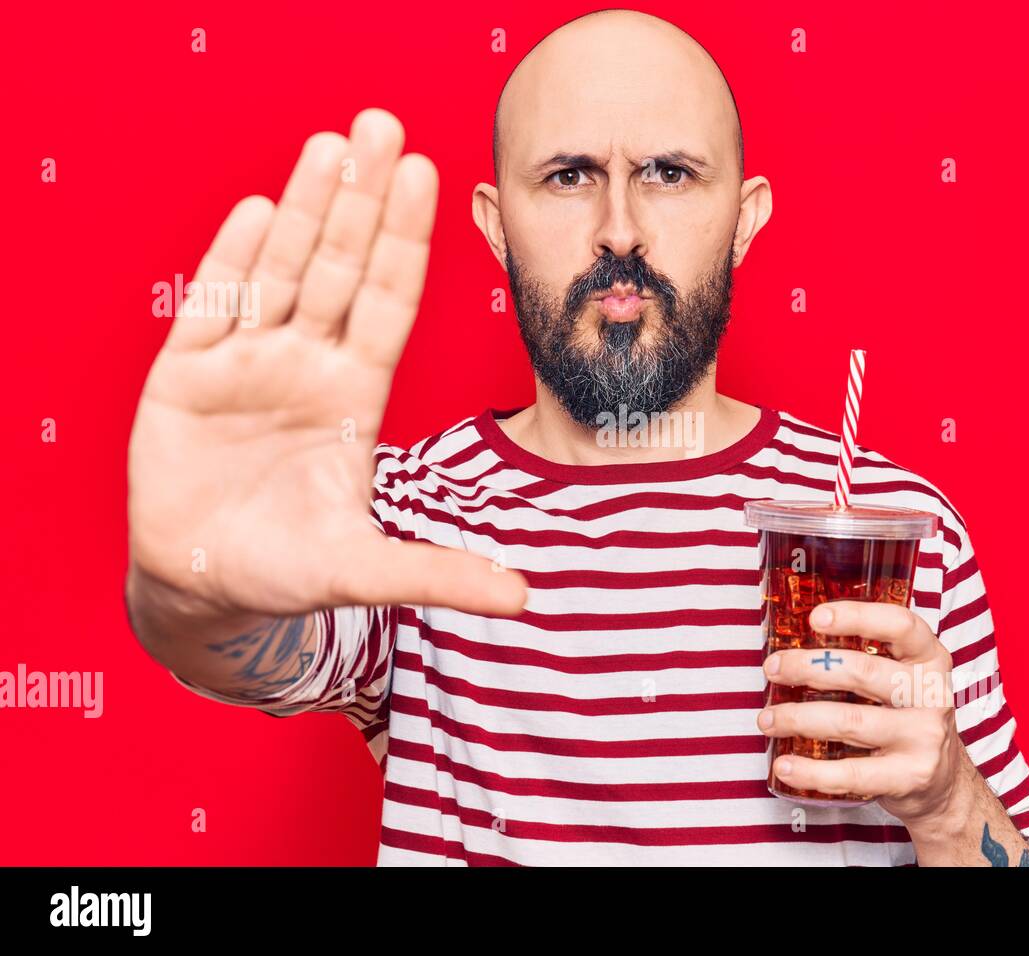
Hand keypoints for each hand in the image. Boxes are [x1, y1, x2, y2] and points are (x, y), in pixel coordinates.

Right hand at [127, 109, 526, 619]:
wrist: (201, 584)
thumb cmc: (285, 571)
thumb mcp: (364, 571)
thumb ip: (438, 575)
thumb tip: (527, 599)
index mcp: (352, 394)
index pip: (387, 302)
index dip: (405, 243)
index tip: (429, 177)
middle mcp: (304, 363)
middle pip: (338, 267)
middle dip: (361, 200)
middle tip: (384, 125)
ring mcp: (244, 363)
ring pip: (279, 270)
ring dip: (302, 208)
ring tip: (331, 143)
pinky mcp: (183, 376)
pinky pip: (209, 307)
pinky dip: (231, 261)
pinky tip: (257, 210)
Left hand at [756, 600, 969, 827]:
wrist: (944, 780)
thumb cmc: (908, 717)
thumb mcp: (901, 678)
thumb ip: (866, 657)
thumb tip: (794, 646)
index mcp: (929, 658)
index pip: (901, 625)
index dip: (858, 616)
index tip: (816, 618)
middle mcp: (931, 693)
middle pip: (863, 671)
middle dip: (808, 668)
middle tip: (773, 669)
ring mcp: (924, 736)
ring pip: (850, 720)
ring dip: (798, 718)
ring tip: (768, 719)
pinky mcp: (911, 775)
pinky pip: (852, 772)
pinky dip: (811, 771)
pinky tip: (786, 765)